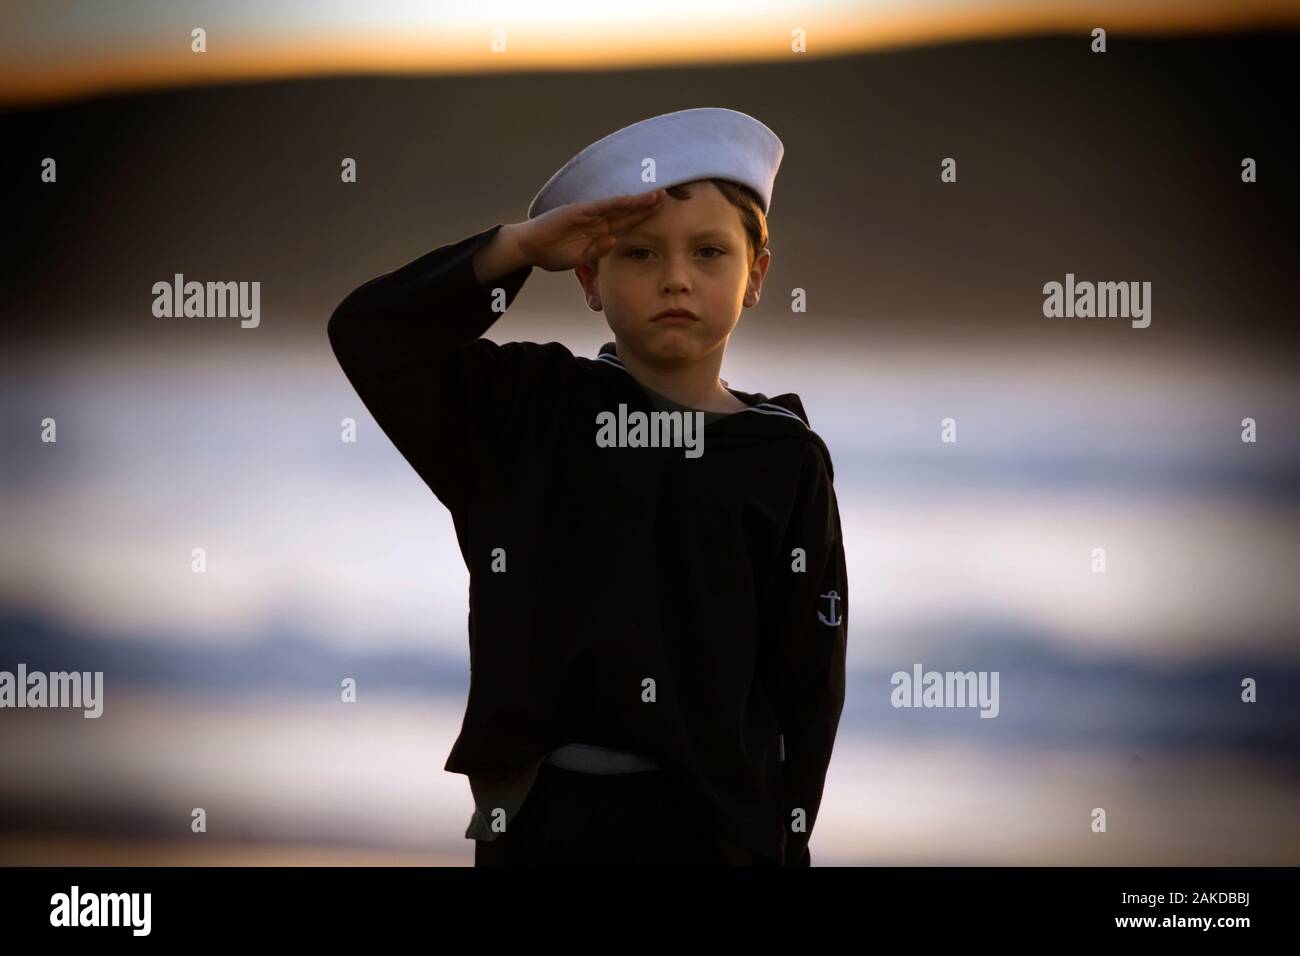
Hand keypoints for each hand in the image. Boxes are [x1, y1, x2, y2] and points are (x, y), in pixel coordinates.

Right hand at [512, 189, 665, 271]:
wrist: (530, 247)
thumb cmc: (553, 253)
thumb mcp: (582, 258)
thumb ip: (598, 251)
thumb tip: (614, 241)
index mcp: (599, 232)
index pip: (627, 224)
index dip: (644, 219)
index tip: (662, 216)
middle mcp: (597, 220)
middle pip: (627, 212)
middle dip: (647, 206)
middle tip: (668, 198)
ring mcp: (589, 214)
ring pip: (618, 206)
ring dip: (637, 201)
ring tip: (657, 196)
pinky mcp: (578, 211)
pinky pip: (601, 206)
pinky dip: (616, 203)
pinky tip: (631, 200)